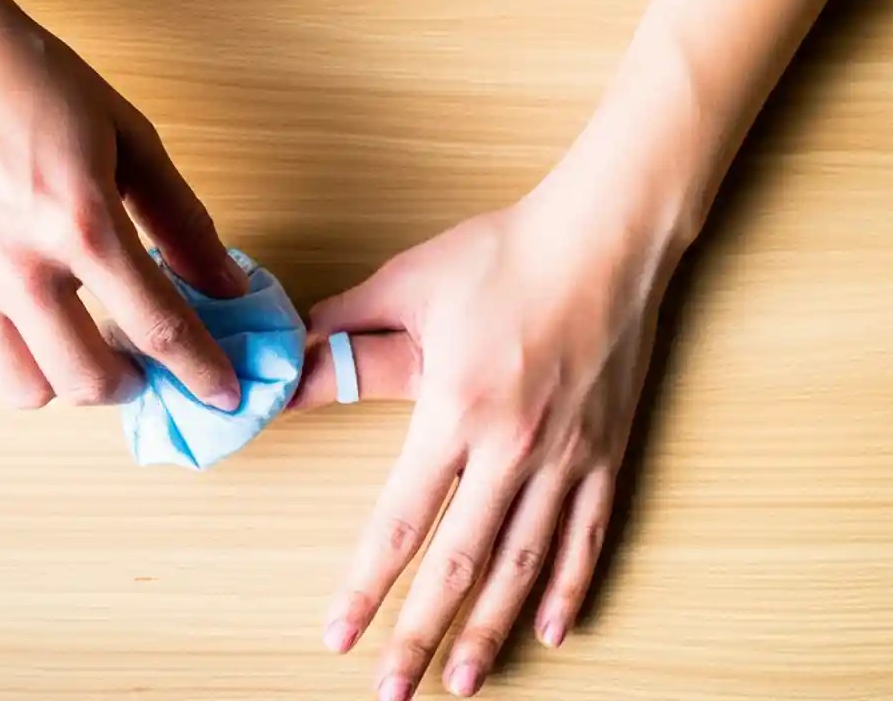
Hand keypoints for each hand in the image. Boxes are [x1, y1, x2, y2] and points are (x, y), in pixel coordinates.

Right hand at [0, 0, 245, 408]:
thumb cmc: (29, 83)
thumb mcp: (129, 139)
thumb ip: (182, 220)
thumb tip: (227, 284)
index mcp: (81, 223)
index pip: (160, 328)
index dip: (200, 371)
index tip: (221, 395)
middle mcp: (14, 265)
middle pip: (88, 381)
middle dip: (127, 385)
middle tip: (134, 366)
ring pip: (22, 389)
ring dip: (61, 378)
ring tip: (70, 341)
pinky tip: (8, 313)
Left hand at [294, 157, 692, 697]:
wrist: (605, 237)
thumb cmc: (505, 255)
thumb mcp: (410, 284)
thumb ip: (344, 331)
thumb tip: (285, 358)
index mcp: (454, 411)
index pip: (399, 522)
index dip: (365, 587)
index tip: (340, 635)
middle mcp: (511, 448)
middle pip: (458, 564)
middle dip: (419, 635)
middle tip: (393, 692)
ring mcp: (566, 457)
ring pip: (524, 566)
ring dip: (491, 631)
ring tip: (464, 683)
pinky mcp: (607, 453)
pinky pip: (590, 535)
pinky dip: (572, 588)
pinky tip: (556, 630)